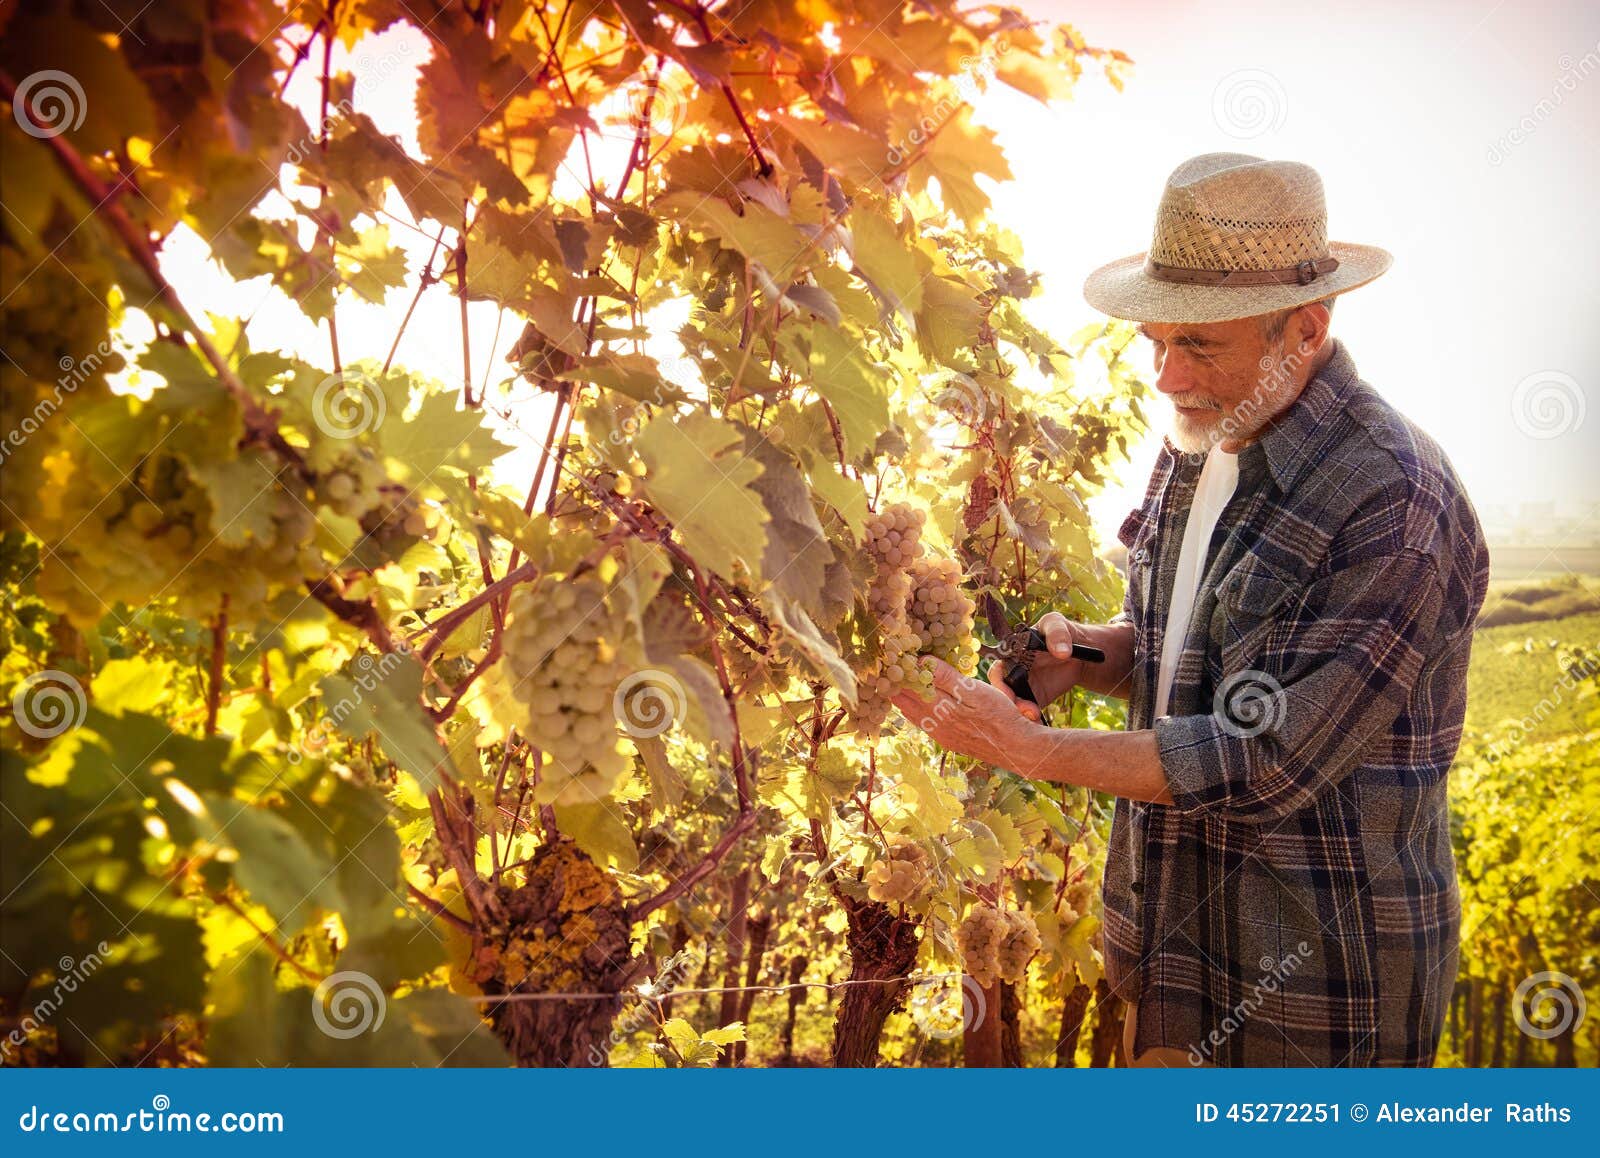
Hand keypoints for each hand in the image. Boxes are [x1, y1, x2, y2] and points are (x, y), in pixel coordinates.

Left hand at [892, 657, 1030, 765]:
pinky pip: (920, 723)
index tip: (895, 654)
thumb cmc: (1000, 716)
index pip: (908, 685)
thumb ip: (947, 677)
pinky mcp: (946, 740)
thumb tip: (922, 662)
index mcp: (939, 708)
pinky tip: (914, 703)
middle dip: (896, 682)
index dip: (900, 669)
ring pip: (909, 713)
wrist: (1015, 748)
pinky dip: (912, 709)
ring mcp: (939, 734)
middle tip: (892, 664)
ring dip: (902, 696)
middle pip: (903, 700)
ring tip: (897, 680)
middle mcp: (934, 723)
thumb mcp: (976, 691)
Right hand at [987, 612, 1085, 722]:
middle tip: (1023, 709)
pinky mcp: (1034, 699)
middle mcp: (1011, 671)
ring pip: (1012, 704)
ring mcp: (1022, 687)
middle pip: (1000, 691)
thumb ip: (1058, 634)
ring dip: (1019, 712)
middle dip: (1008, 703)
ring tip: (1034, 715)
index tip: (1009, 693)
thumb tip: (1062, 652)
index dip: (1000, 682)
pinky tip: (1038, 720)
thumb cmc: (1062, 632)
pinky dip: (1030, 718)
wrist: (1080, 652)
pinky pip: (1027, 711)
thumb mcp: (1057, 624)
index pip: (998, 669)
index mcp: (1010, 652)